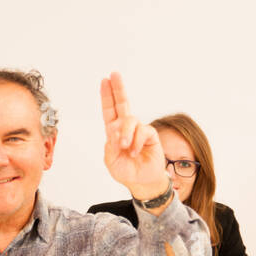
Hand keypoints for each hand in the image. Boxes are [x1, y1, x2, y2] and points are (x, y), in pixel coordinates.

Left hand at [100, 72, 168, 201]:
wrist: (142, 181)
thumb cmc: (127, 171)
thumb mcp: (111, 162)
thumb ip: (110, 147)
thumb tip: (114, 133)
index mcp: (114, 132)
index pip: (109, 110)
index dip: (107, 96)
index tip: (105, 80)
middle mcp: (126, 128)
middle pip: (122, 104)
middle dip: (118, 89)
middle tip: (114, 74)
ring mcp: (139, 130)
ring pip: (131, 120)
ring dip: (125, 133)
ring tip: (125, 147)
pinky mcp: (150, 135)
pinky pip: (143, 131)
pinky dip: (136, 142)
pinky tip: (135, 151)